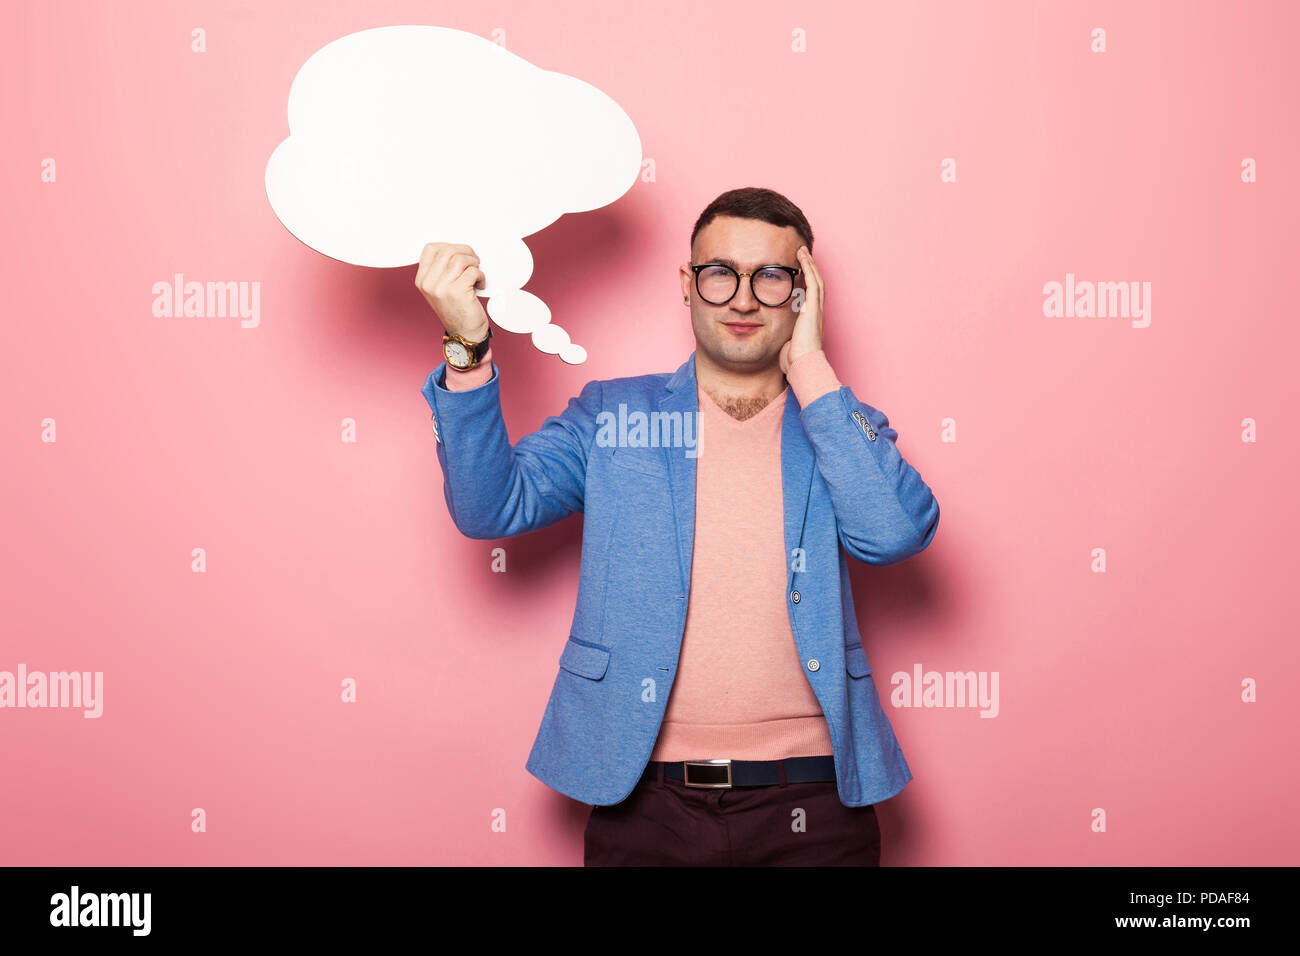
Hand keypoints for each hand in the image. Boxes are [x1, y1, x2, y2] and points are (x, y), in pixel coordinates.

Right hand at [415, 242, 490, 340]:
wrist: (464, 334)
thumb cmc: (457, 309)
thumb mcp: (441, 288)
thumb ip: (443, 269)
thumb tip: (457, 248)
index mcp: (422, 280)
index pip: (431, 249)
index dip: (449, 246)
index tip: (460, 253)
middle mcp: (428, 283)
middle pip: (448, 250)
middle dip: (466, 252)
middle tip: (474, 262)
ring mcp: (441, 288)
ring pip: (460, 259)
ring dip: (474, 264)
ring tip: (476, 274)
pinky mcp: (457, 292)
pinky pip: (472, 271)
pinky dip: (481, 276)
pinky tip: (479, 285)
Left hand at [779, 245, 823, 373]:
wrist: (803, 364)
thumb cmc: (794, 360)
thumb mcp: (786, 343)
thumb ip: (782, 335)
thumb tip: (771, 337)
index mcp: (810, 319)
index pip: (810, 294)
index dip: (806, 280)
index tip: (799, 271)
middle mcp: (816, 312)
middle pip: (816, 283)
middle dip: (810, 268)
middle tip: (802, 254)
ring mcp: (816, 308)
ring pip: (816, 279)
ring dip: (809, 264)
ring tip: (802, 251)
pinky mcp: (813, 307)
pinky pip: (813, 282)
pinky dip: (809, 268)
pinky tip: (803, 258)